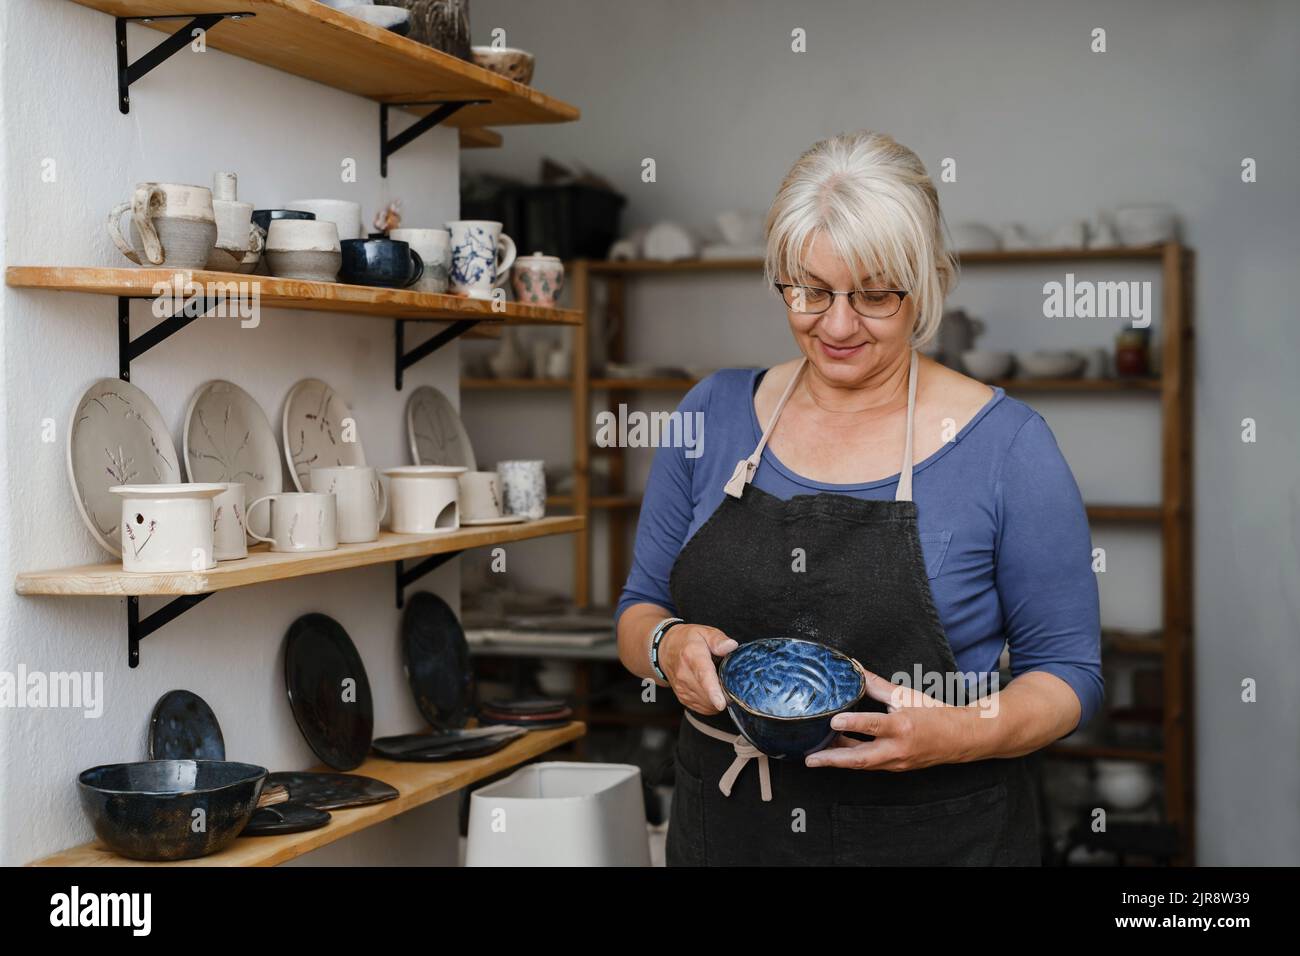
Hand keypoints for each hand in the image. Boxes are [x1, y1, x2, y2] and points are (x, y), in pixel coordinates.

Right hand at [659, 624, 737, 714]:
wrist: (665, 650)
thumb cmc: (688, 640)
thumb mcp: (704, 632)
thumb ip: (718, 639)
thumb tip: (731, 645)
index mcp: (693, 656)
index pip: (703, 676)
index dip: (713, 691)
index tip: (721, 703)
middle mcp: (684, 674)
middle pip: (707, 694)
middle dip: (724, 693)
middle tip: (728, 680)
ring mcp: (682, 688)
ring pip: (706, 704)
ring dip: (718, 699)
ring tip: (719, 683)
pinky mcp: (683, 698)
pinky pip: (703, 708)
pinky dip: (712, 704)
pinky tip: (713, 692)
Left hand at [804, 668, 974, 770]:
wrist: (961, 739)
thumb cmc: (935, 714)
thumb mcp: (906, 696)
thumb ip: (877, 685)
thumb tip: (856, 669)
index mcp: (903, 726)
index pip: (873, 725)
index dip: (852, 724)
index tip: (833, 720)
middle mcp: (898, 748)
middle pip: (861, 758)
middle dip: (833, 759)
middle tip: (810, 759)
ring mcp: (897, 762)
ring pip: (862, 763)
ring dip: (838, 759)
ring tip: (816, 754)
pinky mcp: (896, 767)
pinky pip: (869, 764)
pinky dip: (852, 758)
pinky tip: (837, 750)